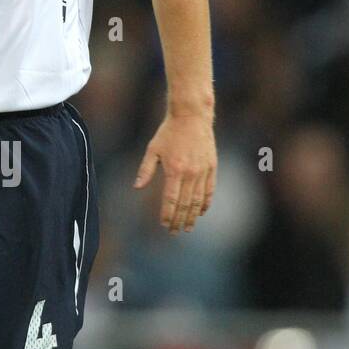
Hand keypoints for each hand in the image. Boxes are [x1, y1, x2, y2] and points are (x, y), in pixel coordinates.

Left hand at [134, 112, 216, 233]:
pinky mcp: (212, 166)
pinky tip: (201, 212)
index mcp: (174, 170)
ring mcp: (203, 170)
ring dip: (193, 216)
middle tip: (176, 232)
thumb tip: (136, 187)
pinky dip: (206, 202)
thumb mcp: (152, 149)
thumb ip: (145, 170)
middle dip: (180, 220)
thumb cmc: (168, 132)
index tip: (165, 226)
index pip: (170, 200)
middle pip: (185, 204)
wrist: (191, 116)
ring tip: (189, 227)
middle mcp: (190, 173)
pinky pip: (210, 189)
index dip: (168, 215)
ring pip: (198, 200)